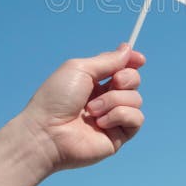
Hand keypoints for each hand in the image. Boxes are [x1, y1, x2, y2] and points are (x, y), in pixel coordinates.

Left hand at [22, 44, 145, 169]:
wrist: (46, 132)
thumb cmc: (56, 99)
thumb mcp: (80, 69)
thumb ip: (107, 60)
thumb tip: (128, 49)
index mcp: (95, 82)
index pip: (122, 68)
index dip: (132, 61)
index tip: (138, 58)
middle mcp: (105, 99)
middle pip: (134, 80)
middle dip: (127, 78)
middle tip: (113, 82)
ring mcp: (112, 118)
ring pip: (136, 99)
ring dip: (114, 100)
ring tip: (92, 110)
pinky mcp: (118, 136)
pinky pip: (136, 119)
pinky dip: (120, 115)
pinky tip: (101, 122)